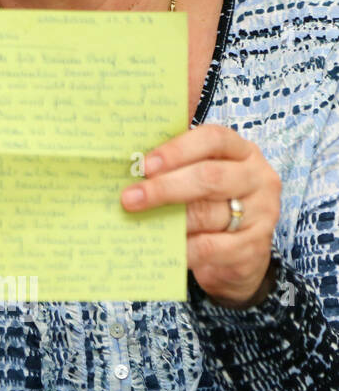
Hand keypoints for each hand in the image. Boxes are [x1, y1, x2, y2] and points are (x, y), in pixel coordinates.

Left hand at [121, 124, 281, 308]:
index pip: (214, 139)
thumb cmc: (209, 201)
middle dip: (164, 187)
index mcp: (242, 151)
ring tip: (139, 222)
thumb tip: (129, 155)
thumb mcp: (198, 175)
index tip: (145, 165)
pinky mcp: (254, 247)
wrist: (238, 251)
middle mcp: (257, 178)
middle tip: (129, 198)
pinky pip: (210, 247)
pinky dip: (182, 248)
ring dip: (169, 219)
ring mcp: (262, 213)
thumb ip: (174, 162)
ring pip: (208, 213)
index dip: (177, 150)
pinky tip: (162, 247)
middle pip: (210, 177)